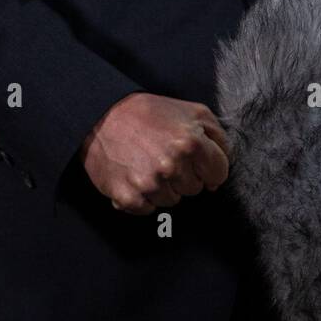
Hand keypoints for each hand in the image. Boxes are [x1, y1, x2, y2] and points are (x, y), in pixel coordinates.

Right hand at [80, 93, 230, 215]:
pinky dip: (144, 196)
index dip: (209, 166)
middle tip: (165, 154)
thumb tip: (220, 171)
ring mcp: (150, 184)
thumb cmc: (148, 113)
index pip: (219, 173)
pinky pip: (149, 209)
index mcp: (191, 143)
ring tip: (148, 162)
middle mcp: (171, 165)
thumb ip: (217, 137)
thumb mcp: (192, 111)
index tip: (195, 159)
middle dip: (185, 174)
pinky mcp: (129, 198)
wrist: (100, 116)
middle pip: (196, 189)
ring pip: (173, 201)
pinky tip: (135, 174)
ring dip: (164, 186)